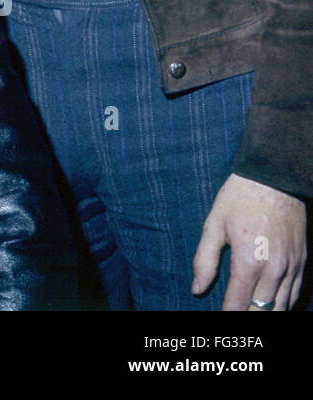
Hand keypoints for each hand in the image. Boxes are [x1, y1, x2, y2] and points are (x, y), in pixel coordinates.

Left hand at [192, 173, 305, 309]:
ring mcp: (291, 267)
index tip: (220, 319)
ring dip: (266, 314)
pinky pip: (295, 293)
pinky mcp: (302, 261)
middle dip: (248, 318)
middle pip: (262, 311)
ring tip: (251, 315)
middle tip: (235, 319)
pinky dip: (284, 304)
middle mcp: (274, 270)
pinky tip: (273, 307)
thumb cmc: (239, 199)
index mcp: (248, 261)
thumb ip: (204, 260)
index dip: (227, 315)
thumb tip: (197, 288)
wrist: (274, 179)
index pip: (238, 303)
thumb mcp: (213, 225)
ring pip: (282, 307)